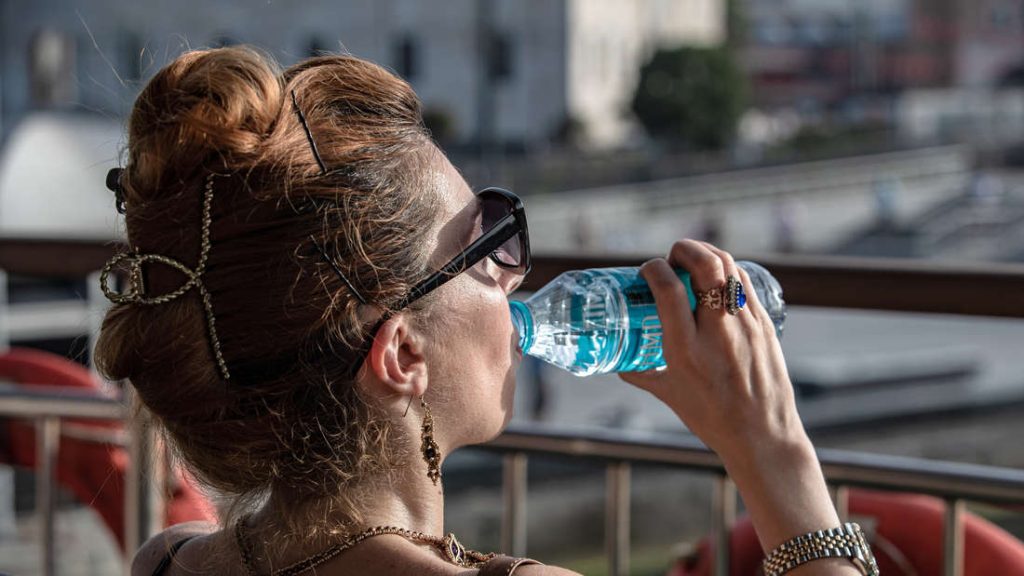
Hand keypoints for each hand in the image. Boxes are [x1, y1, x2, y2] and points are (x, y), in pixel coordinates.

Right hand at [620, 241, 853, 568]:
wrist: (762, 435)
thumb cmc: (712, 419)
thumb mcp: (669, 394)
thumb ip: (642, 373)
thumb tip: (619, 362)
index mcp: (686, 349)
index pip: (668, 288)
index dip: (653, 268)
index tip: (647, 270)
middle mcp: (717, 331)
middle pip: (705, 265)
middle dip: (684, 249)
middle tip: (672, 257)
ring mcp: (745, 324)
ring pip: (729, 266)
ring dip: (707, 254)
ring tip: (693, 262)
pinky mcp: (764, 324)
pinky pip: (745, 282)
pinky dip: (727, 270)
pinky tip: (717, 278)